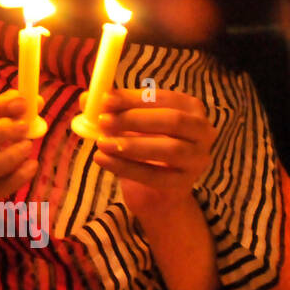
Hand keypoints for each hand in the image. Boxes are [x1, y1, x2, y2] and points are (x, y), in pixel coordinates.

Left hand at [83, 87, 217, 213]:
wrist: (156, 191)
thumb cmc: (143, 146)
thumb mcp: (126, 125)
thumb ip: (109, 110)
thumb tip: (86, 98)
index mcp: (190, 108)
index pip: (164, 98)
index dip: (134, 98)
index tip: (105, 99)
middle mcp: (203, 131)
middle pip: (173, 121)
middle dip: (135, 119)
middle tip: (103, 121)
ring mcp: (198, 159)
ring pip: (170, 150)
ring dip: (132, 145)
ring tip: (100, 143)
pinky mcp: (185, 184)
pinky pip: (156, 176)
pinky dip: (126, 167)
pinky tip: (102, 160)